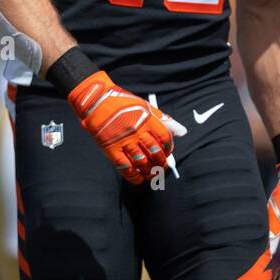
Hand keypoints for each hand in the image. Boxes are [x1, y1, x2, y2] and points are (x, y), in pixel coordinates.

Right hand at [67, 71, 185, 183]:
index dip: (168, 148)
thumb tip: (182, 132)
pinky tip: (138, 179)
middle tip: (162, 166)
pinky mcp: (111, 149)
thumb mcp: (146, 106)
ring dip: (149, 171)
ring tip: (152, 174)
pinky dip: (133, 175)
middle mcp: (137, 131)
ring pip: (141, 162)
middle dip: (161, 162)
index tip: (168, 152)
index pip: (164, 138)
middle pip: (155, 152)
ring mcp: (124, 141)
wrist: (96, 101)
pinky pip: (125, 167)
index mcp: (147, 119)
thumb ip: (164, 120)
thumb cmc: (123, 102)